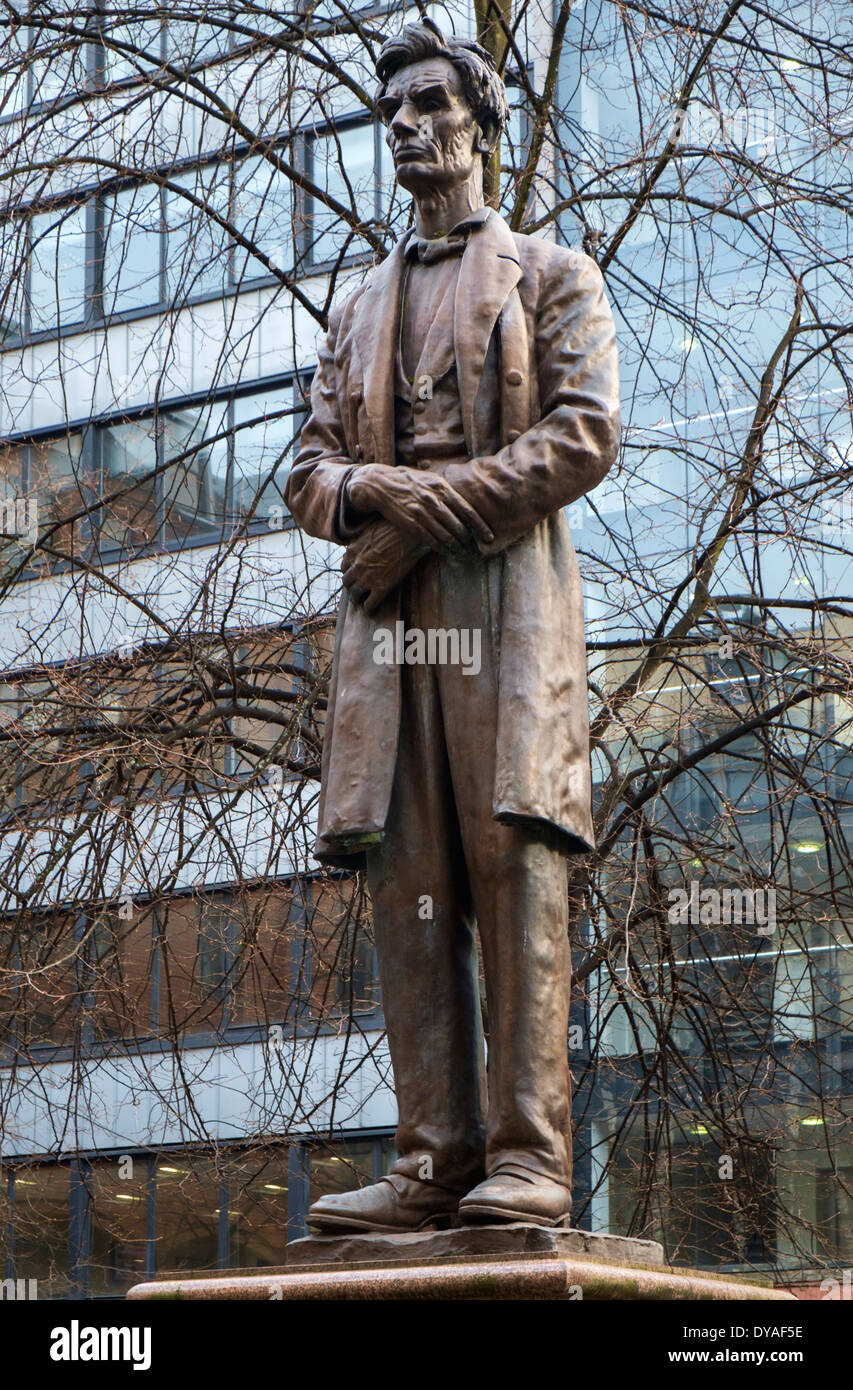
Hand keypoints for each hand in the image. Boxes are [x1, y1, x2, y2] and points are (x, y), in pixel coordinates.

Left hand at [342, 520, 428, 613]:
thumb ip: (364, 538)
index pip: (344, 565)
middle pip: (347, 581)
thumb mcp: (372, 528)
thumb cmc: (394, 526)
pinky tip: (371, 610)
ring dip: (357, 598)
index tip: (356, 573)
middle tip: (357, 588)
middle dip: (352, 585)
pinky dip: (369, 608)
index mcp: (353, 550)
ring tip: (361, 602)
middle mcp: (356, 565)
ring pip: (354, 594)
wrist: (410, 534)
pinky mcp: (381, 587)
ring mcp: (368, 577)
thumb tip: (365, 541)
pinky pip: (370, 604)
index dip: (351, 570)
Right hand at [347, 464, 493, 552]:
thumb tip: (466, 501)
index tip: (490, 538)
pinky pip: (431, 540)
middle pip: (459, 526)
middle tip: (476, 549)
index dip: (481, 526)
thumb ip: (447, 490)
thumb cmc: (408, 482)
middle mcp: (433, 500)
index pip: (468, 510)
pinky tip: (447, 552)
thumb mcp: (430, 479)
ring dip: (457, 547)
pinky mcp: (410, 524)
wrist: (380, 485)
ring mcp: (422, 513)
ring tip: (464, 554)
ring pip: (446, 535)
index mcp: (442, 488)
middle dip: (469, 540)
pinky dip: (441, 548)